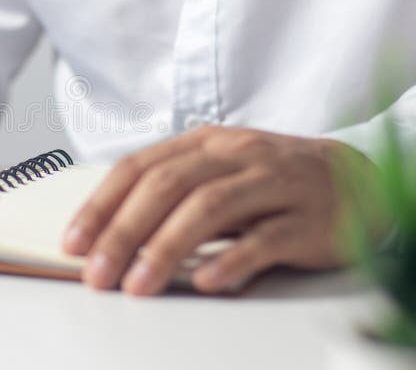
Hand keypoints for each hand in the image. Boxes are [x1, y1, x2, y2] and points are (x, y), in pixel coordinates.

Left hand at [62, 126, 376, 294]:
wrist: (354, 179)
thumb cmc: (269, 179)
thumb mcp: (215, 175)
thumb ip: (169, 197)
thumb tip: (109, 236)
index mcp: (202, 143)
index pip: (138, 167)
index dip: (100, 205)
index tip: (74, 242)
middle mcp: (234, 155)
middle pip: (166, 186)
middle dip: (123, 231)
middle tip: (98, 273)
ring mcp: (273, 183)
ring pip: (209, 207)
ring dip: (167, 248)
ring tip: (138, 284)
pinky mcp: (309, 218)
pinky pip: (266, 237)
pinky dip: (233, 259)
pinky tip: (208, 282)